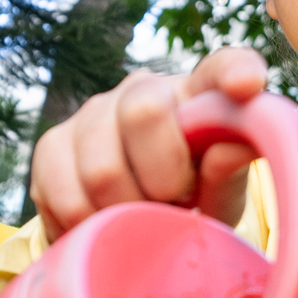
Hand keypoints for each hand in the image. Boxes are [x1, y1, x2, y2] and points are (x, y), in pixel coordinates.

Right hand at [30, 47, 274, 242]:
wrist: (126, 228)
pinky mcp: (51, 144)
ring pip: (101, 169)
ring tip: (136, 221)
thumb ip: (226, 177)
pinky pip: (67, 196)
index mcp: (198, 97)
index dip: (233, 70)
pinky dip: (89, 226)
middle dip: (161, 178)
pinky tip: (103, 225)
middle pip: (143, 110)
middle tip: (170, 205)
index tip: (246, 86)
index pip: (220, 69)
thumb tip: (232, 148)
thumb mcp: (218, 201)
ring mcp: (92, 112)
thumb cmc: (188, 205)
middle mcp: (142, 89)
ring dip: (123, 213)